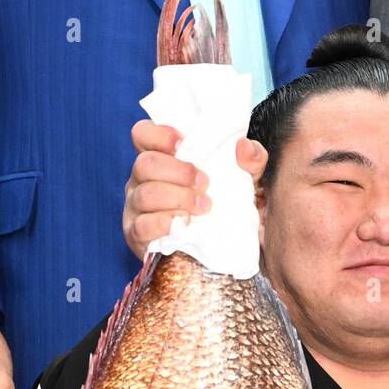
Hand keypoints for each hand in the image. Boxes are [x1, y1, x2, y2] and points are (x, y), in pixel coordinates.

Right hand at [123, 120, 267, 260]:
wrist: (225, 255)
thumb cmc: (226, 209)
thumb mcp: (246, 183)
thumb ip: (251, 161)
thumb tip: (244, 147)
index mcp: (161, 159)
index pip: (143, 134)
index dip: (159, 134)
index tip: (184, 144)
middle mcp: (142, 180)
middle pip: (145, 163)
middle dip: (178, 172)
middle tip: (204, 183)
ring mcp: (137, 208)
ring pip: (145, 194)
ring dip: (177, 198)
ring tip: (203, 207)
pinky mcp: (137, 237)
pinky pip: (142, 226)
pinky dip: (164, 224)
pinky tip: (185, 225)